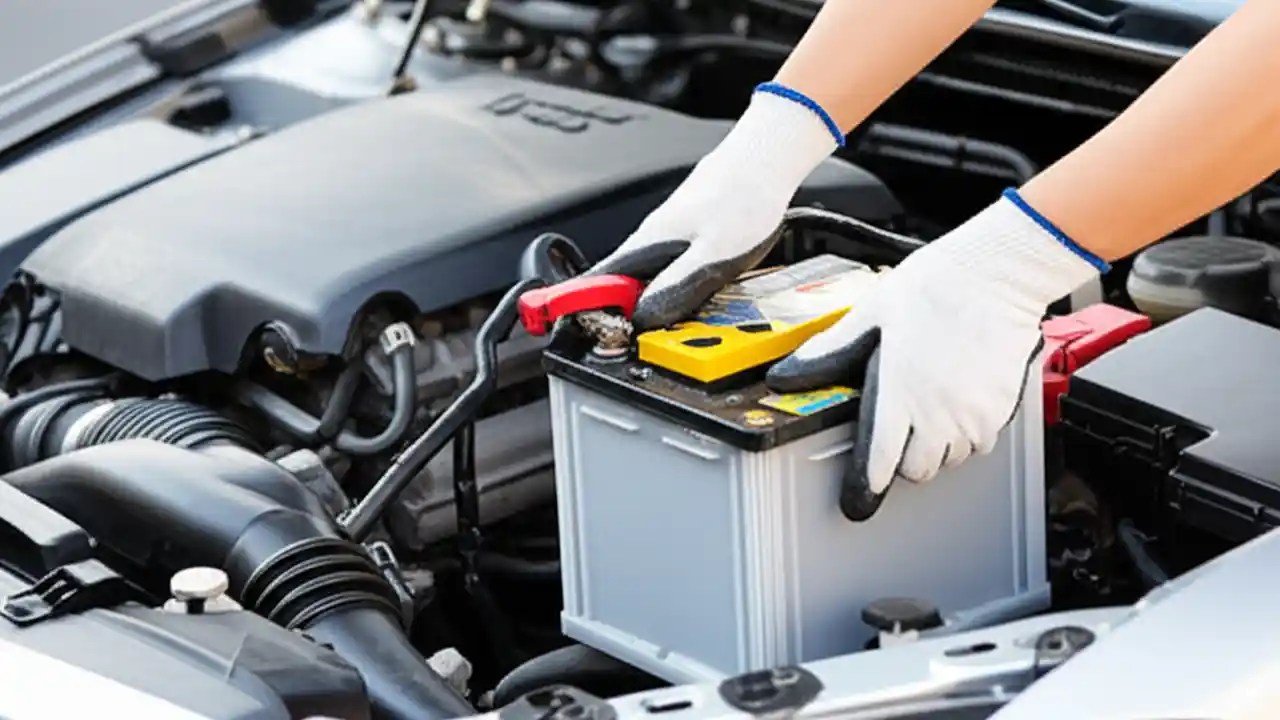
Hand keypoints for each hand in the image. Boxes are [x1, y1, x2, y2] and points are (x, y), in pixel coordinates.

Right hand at [592, 84, 842, 329]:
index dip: (587, 310)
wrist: (766, 158)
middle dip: (624, 315)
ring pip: (646, 277)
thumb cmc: (742, 199)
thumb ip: (676, 288)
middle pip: (621, 284)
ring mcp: (669, 234)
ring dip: (650, 302)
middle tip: (641, 341)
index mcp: (646, 245)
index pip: (597, 283)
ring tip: (668, 328)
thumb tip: (645, 317)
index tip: (596, 335)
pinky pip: (669, 267)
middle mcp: (650, 239)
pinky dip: (672, 287)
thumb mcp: (711, 257)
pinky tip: (692, 298)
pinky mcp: (688, 233)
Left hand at [766, 191, 1102, 517]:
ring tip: (929, 411)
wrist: (997, 272)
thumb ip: (830, 351)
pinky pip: (982, 442)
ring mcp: (973, 414)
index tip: (859, 496)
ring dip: (937, 448)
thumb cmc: (937, 287)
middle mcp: (938, 411)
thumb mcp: (870, 314)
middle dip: (904, 461)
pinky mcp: (1003, 409)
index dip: (867, 483)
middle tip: (898, 435)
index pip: (880, 460)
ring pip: (951, 459)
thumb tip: (787, 374)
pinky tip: (959, 402)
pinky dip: (968, 434)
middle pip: (918, 471)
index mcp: (899, 392)